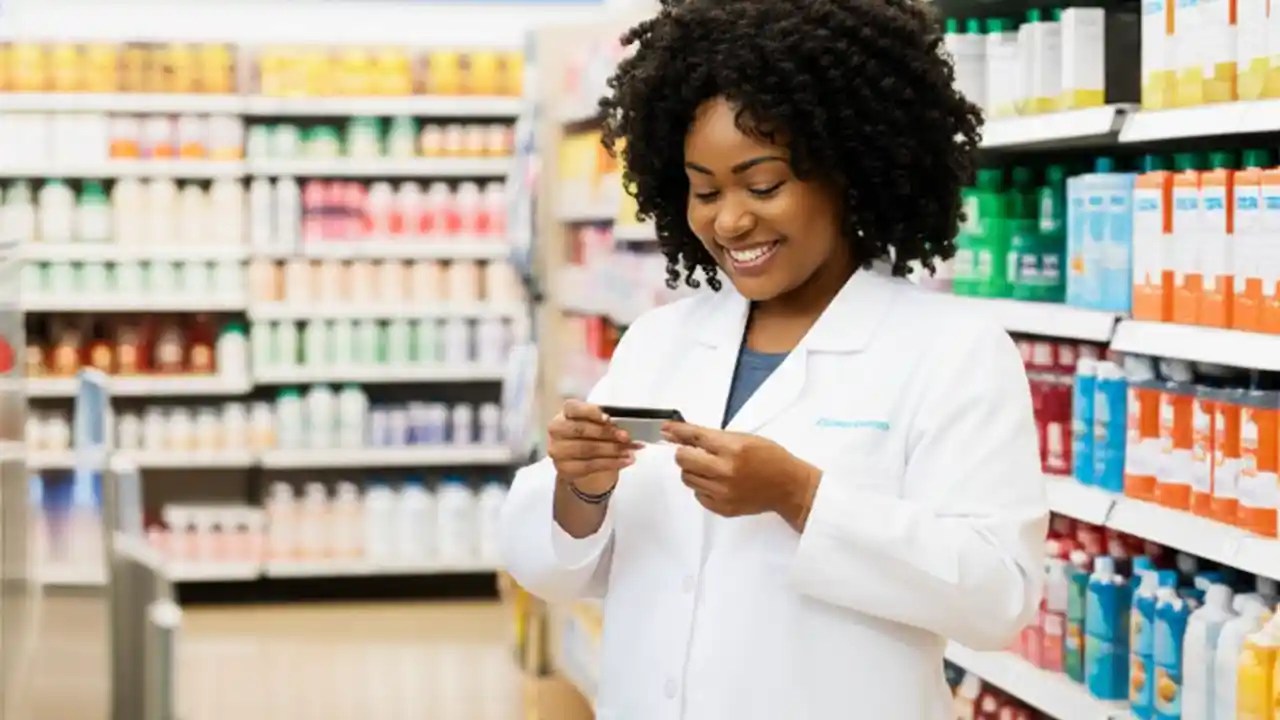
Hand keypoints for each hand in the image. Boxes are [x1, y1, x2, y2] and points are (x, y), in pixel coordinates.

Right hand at [548, 400, 640, 494]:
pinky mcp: (564, 468)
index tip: (608, 418)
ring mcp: (557, 450)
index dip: (590, 412)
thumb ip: (605, 422)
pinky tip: (625, 461)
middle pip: (581, 430)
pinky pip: (590, 466)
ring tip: (629, 451)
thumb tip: (622, 427)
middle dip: (606, 433)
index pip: (573, 408)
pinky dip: (611, 463)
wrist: (582, 459)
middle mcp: (557, 429)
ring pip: (587, 449)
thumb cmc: (591, 435)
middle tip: (626, 437)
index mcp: (565, 412)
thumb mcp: (598, 423)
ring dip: (612, 450)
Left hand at [662, 422, 820, 530]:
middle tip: (694, 453)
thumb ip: (712, 437)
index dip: (676, 432)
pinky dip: (703, 487)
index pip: (694, 437)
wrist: (788, 487)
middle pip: (683, 460)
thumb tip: (681, 435)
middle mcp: (725, 471)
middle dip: (685, 454)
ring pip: (687, 478)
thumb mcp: (743, 438)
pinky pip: (698, 495)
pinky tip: (718, 483)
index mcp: (732, 449)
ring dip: (694, 471)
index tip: (665, 430)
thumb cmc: (770, 459)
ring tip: (711, 468)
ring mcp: (722, 492)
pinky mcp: (722, 508)